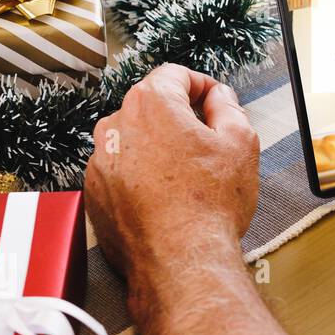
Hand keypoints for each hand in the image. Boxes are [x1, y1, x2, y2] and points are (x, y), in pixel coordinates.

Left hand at [84, 64, 259, 285]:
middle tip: (208, 139)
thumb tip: (218, 99)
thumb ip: (228, 107)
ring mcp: (99, 162)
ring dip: (158, 147)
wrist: (181, 260)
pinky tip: (167, 197)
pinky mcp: (94, 194)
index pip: (173, 74)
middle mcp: (115, 127)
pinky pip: (121, 171)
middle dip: (179, 117)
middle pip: (151, 106)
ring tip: (188, 174)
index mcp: (150, 104)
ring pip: (134, 140)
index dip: (201, 84)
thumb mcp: (240, 142)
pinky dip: (141, 175)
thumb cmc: (209, 204)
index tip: (214, 100)